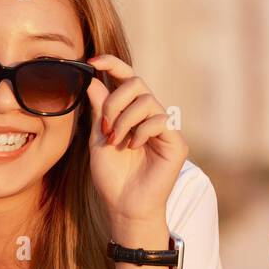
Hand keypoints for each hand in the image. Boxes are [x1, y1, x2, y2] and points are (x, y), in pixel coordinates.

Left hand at [85, 55, 187, 233]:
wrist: (124, 206)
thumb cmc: (111, 177)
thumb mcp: (98, 139)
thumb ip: (99, 110)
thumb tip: (93, 80)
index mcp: (131, 113)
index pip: (127, 78)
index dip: (112, 64)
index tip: (91, 61)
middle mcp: (150, 116)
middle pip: (137, 83)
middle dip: (115, 101)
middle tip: (106, 126)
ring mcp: (165, 129)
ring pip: (147, 100)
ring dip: (125, 119)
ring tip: (117, 141)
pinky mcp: (176, 143)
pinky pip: (160, 120)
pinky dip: (141, 131)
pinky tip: (134, 147)